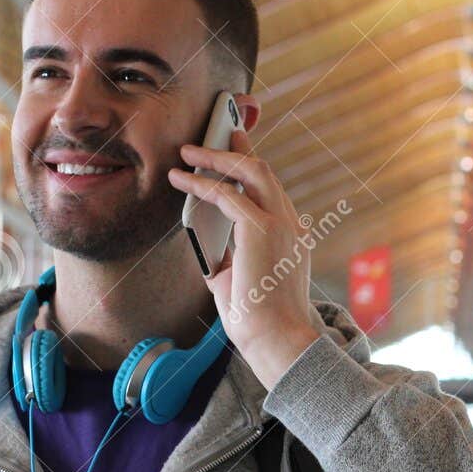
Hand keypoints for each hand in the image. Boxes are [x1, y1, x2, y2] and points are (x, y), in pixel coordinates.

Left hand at [167, 126, 320, 389]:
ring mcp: (281, 224)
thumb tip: (200, 233)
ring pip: (250, 173)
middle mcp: (291, 224)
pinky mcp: (263, 229)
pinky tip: (181, 178)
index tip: (236, 147)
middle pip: (263, 172)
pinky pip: (228, 194)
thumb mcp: (237, 277)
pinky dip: (202, 183)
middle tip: (214, 130)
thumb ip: (225, 251)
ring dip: (216, 158)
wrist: (276, 341)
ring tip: (187, 152)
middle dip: (237, 148)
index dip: (250, 165)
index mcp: (290, 236)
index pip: (269, 191)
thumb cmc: (258, 319)